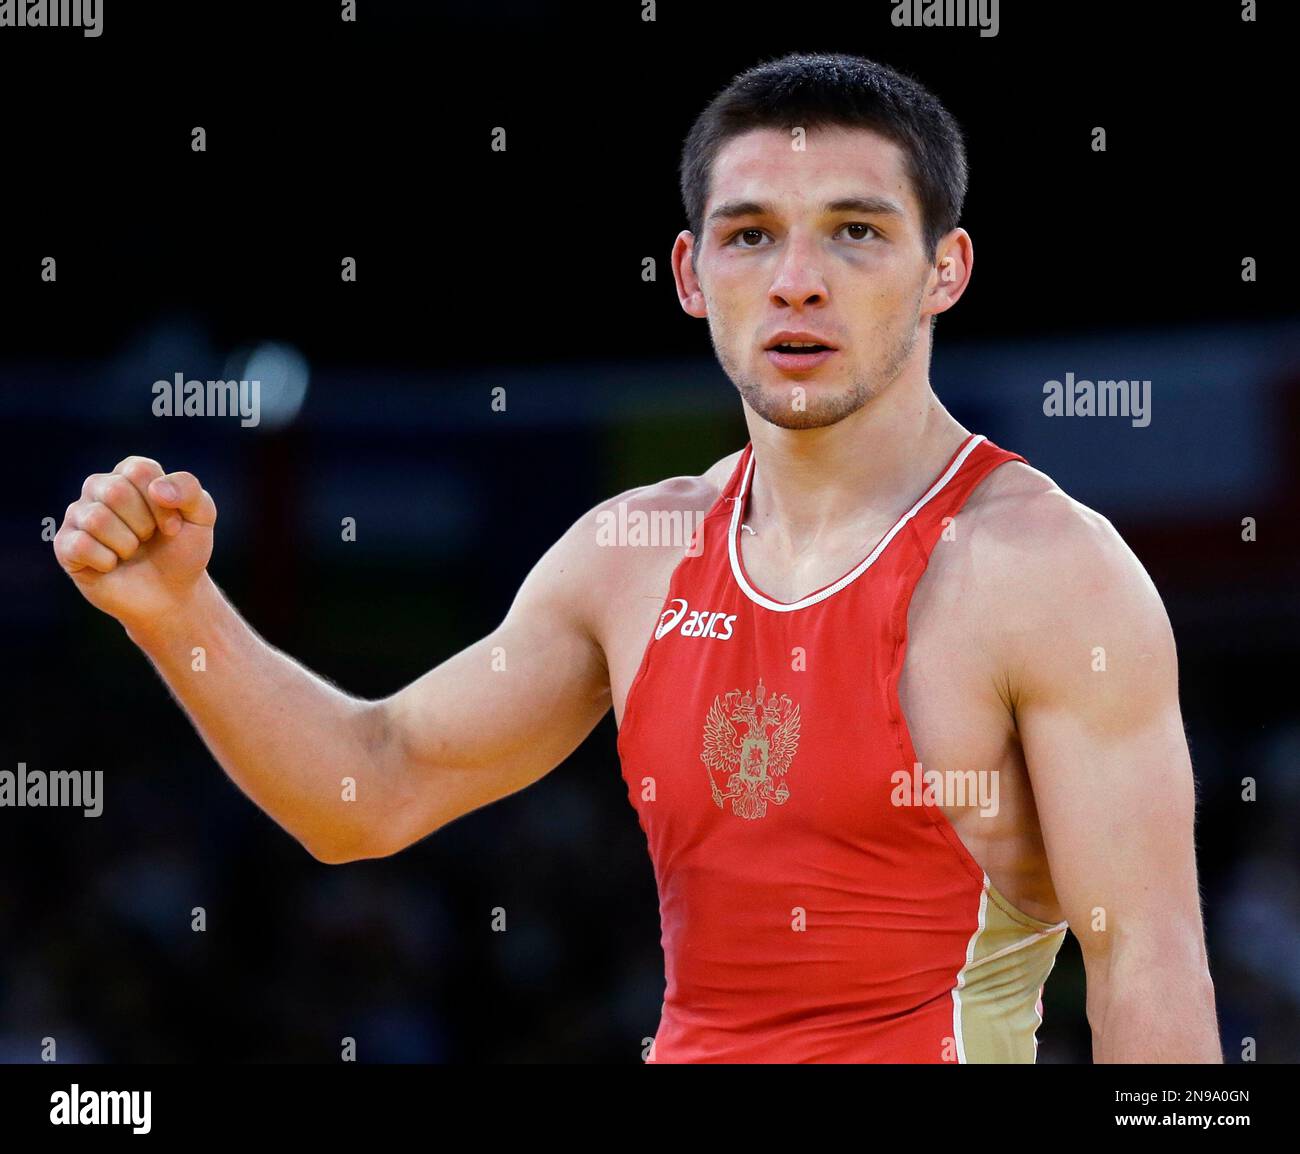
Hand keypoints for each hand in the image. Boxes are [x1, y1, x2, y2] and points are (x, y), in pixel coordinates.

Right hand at [53, 455, 217, 629]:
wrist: (172, 595)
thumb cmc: (183, 551)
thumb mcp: (201, 516)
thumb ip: (188, 490)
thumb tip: (156, 489)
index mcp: (130, 474)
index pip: (140, 471)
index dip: (163, 505)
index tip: (173, 527)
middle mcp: (99, 488)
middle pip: (114, 491)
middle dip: (144, 525)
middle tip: (149, 540)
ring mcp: (79, 516)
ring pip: (96, 519)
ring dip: (126, 544)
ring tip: (131, 552)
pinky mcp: (66, 546)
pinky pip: (80, 546)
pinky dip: (107, 561)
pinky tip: (112, 565)